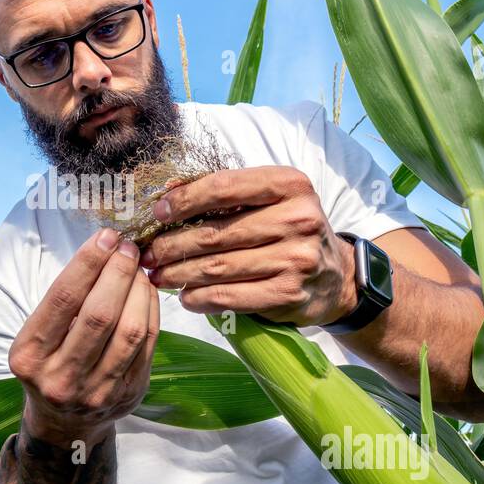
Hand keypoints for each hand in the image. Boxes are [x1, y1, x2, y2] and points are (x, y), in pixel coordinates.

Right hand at [8, 227, 159, 450]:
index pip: (63, 299)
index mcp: (29, 356)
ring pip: (129, 331)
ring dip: (139, 290)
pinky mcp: (127, 395)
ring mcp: (96, 392)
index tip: (106, 237)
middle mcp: (60, 378)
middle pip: (99, 315)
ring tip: (139, 268)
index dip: (88, 263)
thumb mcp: (38, 335)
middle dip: (118, 273)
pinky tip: (147, 292)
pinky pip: (147, 345)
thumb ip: (65, 301)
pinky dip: (151, 311)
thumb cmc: (50, 362)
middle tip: (128, 248)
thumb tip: (104, 250)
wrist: (63, 423)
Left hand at [139, 166, 357, 326]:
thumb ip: (225, 192)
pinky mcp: (289, 293)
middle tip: (147, 254)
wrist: (336, 276)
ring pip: (219, 267)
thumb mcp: (269, 200)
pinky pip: (232, 297)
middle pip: (217, 232)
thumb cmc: (289, 230)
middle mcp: (298, 218)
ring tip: (157, 276)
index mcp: (290, 184)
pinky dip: (201, 299)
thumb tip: (168, 190)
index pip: (225, 187)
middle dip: (172, 244)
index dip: (184, 200)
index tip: (158, 214)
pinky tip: (185, 298)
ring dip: (179, 274)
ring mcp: (296, 258)